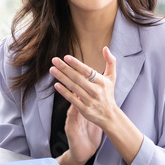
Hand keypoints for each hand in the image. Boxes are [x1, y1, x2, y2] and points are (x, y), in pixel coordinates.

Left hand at [50, 47, 144, 164]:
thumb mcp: (112, 78)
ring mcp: (89, 101)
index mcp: (102, 82)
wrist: (110, 116)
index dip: (76, 64)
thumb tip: (105, 47)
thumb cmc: (108, 94)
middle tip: (54, 60)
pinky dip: (64, 92)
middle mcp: (96, 91)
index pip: (87, 71)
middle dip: (64, 68)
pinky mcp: (84, 109)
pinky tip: (56, 84)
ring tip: (52, 69)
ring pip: (73, 87)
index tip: (66, 57)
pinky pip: (72, 99)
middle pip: (77, 78)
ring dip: (61, 78)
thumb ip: (110, 61)